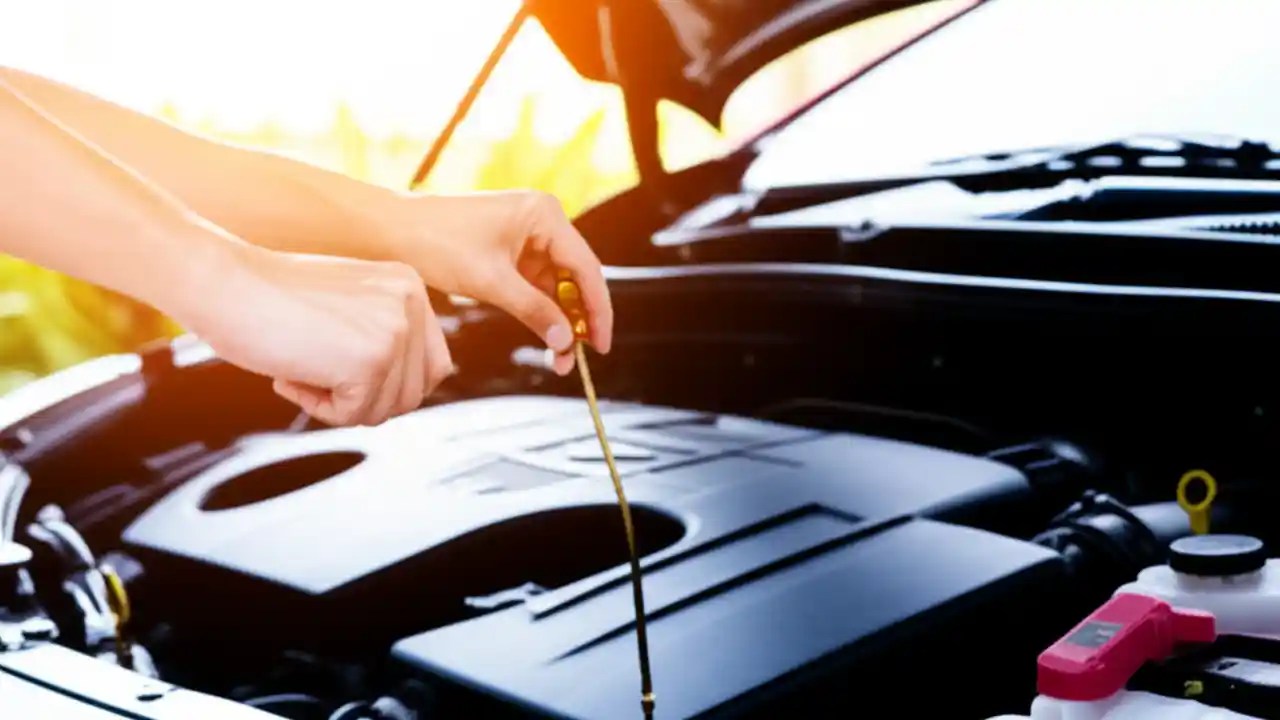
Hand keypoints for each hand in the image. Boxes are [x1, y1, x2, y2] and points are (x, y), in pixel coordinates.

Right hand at [175, 241, 451, 426]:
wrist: (221, 282)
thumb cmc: (267, 297)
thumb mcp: (344, 306)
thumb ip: (381, 335)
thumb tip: (410, 394)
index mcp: (408, 286)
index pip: (433, 366)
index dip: (389, 386)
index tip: (341, 372)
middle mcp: (411, 303)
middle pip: (414, 394)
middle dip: (364, 399)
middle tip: (314, 374)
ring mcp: (394, 331)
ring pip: (388, 410)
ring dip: (341, 404)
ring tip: (299, 369)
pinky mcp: (369, 360)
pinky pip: (355, 415)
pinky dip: (319, 408)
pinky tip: (288, 375)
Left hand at [388, 191, 612, 374]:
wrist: (391, 230)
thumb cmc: (437, 242)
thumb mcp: (491, 282)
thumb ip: (534, 311)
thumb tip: (567, 341)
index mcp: (545, 215)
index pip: (585, 268)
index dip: (597, 310)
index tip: (600, 345)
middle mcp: (542, 220)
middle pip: (576, 277)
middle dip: (578, 320)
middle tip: (579, 358)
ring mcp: (527, 235)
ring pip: (557, 285)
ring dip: (559, 320)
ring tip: (559, 358)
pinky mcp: (511, 250)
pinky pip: (537, 283)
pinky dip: (540, 310)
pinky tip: (545, 336)